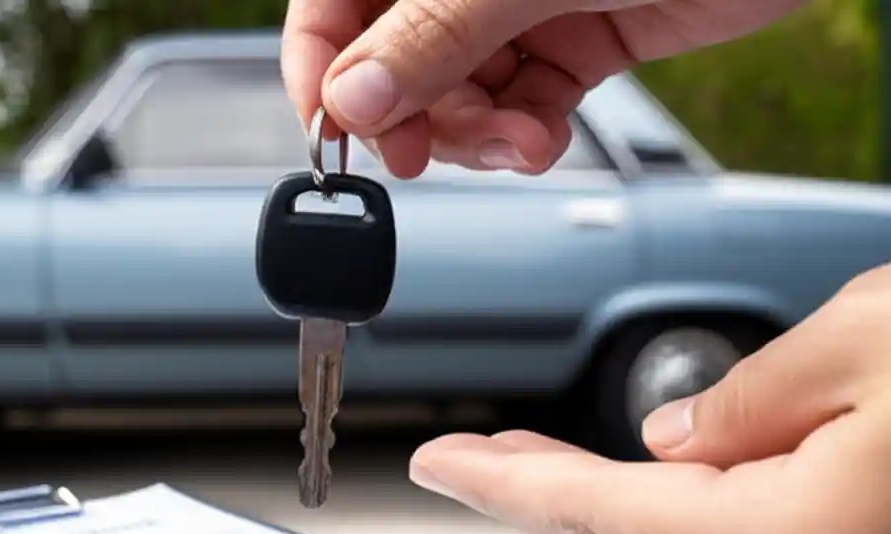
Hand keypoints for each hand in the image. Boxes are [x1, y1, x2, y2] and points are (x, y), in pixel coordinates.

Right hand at [282, 0, 804, 176]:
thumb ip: (428, 38)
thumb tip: (350, 101)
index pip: (333, 7)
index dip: (321, 70)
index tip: (332, 134)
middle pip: (394, 63)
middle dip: (418, 118)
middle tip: (426, 155)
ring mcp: (518, 4)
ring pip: (460, 94)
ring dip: (480, 136)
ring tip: (515, 145)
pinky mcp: (574, 37)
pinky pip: (523, 101)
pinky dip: (526, 133)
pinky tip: (541, 138)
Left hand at [410, 264, 890, 533]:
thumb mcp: (875, 336)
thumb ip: (752, 392)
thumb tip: (673, 436)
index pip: (603, 514)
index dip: (503, 484)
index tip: (436, 463)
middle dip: (533, 488)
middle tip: (461, 458)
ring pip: (707, 532)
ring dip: (614, 488)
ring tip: (533, 453)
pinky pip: (769, 528)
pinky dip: (701, 496)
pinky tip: (673, 468)